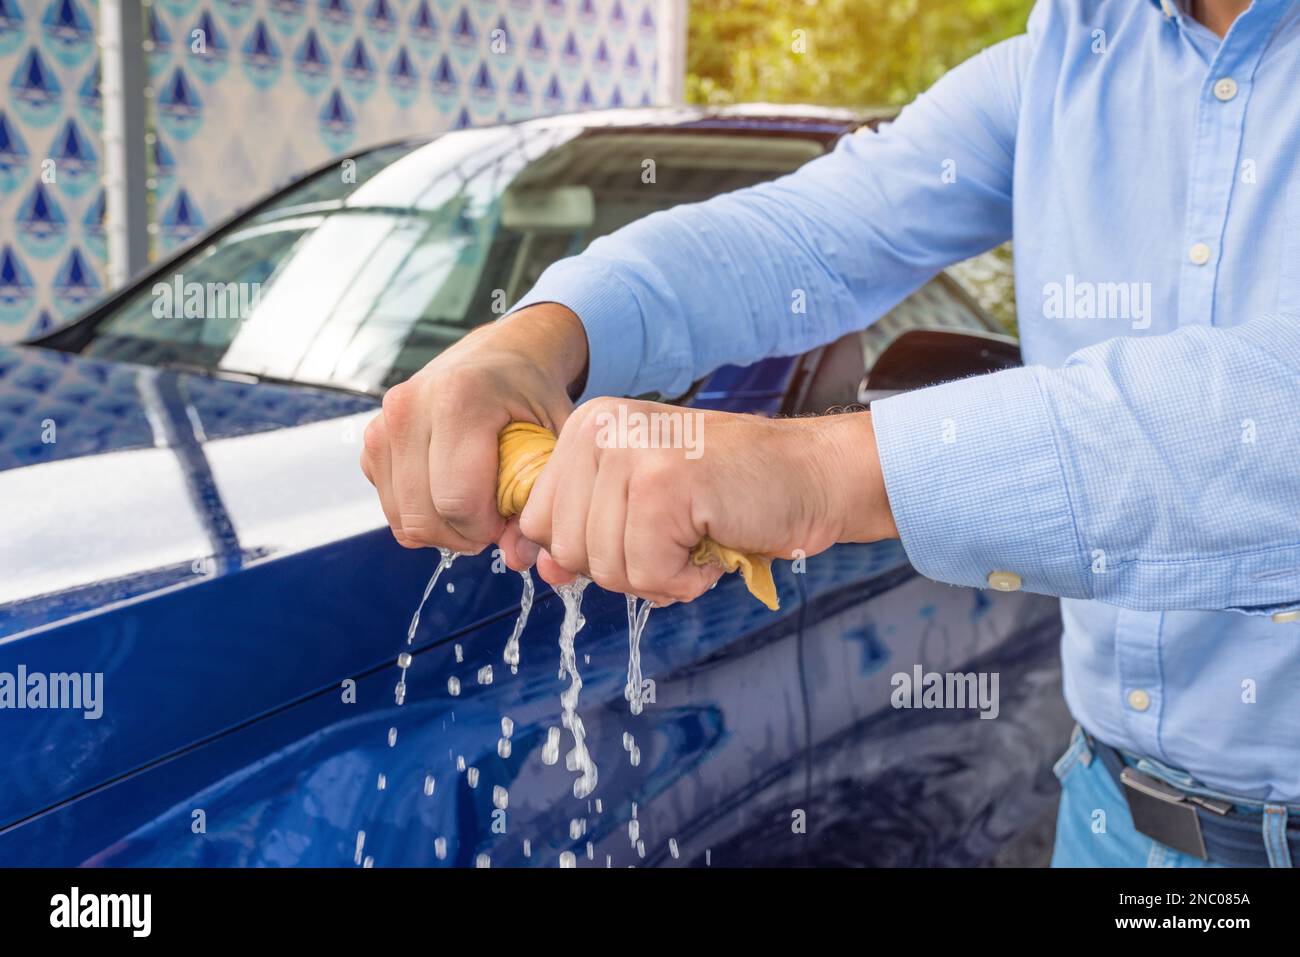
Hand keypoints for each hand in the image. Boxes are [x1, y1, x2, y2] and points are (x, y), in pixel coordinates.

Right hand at [360, 303, 587, 567]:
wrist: (499, 355)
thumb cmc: (532, 396)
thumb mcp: (555, 439)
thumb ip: (542, 498)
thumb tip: (516, 558)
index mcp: (459, 398)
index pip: (458, 501)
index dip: (489, 528)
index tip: (511, 516)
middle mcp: (409, 407)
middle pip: (423, 517)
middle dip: (465, 535)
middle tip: (496, 518)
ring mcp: (382, 423)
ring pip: (403, 520)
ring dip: (444, 529)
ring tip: (478, 505)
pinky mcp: (372, 441)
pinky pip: (392, 508)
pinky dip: (424, 514)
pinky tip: (453, 490)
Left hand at [518, 397, 897, 604]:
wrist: (813, 477)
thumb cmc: (731, 494)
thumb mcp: (640, 504)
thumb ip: (585, 529)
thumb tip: (539, 569)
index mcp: (586, 427)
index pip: (538, 522)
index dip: (591, 550)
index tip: (643, 532)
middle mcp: (600, 428)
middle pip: (567, 550)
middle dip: (625, 566)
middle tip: (677, 537)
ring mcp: (631, 452)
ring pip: (605, 568)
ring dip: (660, 574)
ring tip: (698, 535)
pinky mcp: (664, 484)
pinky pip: (648, 573)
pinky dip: (687, 579)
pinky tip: (713, 545)